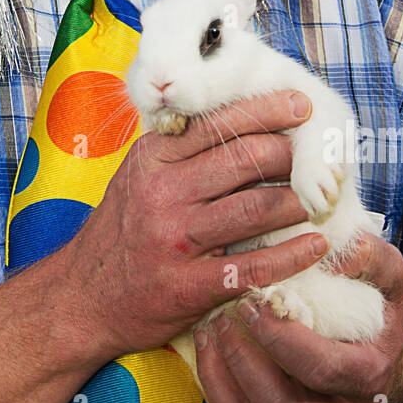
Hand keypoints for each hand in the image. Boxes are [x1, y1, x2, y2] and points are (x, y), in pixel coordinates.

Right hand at [63, 90, 328, 362]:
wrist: (81, 297)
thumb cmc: (121, 231)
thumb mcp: (137, 176)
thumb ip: (179, 149)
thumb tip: (236, 119)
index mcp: (153, 159)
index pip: (217, 124)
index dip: (265, 111)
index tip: (301, 105)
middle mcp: (163, 193)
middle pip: (243, 160)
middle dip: (290, 154)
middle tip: (319, 157)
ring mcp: (175, 241)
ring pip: (254, 209)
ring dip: (297, 202)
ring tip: (321, 200)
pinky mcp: (187, 286)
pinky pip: (251, 268)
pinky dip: (290, 256)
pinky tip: (315, 247)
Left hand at [194, 230, 402, 402]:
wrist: (376, 350)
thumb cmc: (374, 305)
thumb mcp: (384, 273)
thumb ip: (367, 255)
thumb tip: (332, 251)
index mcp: (369, 375)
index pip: (319, 368)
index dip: (279, 336)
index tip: (254, 301)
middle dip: (243, 356)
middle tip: (224, 314)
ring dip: (223, 375)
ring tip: (210, 330)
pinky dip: (216, 390)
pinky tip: (209, 352)